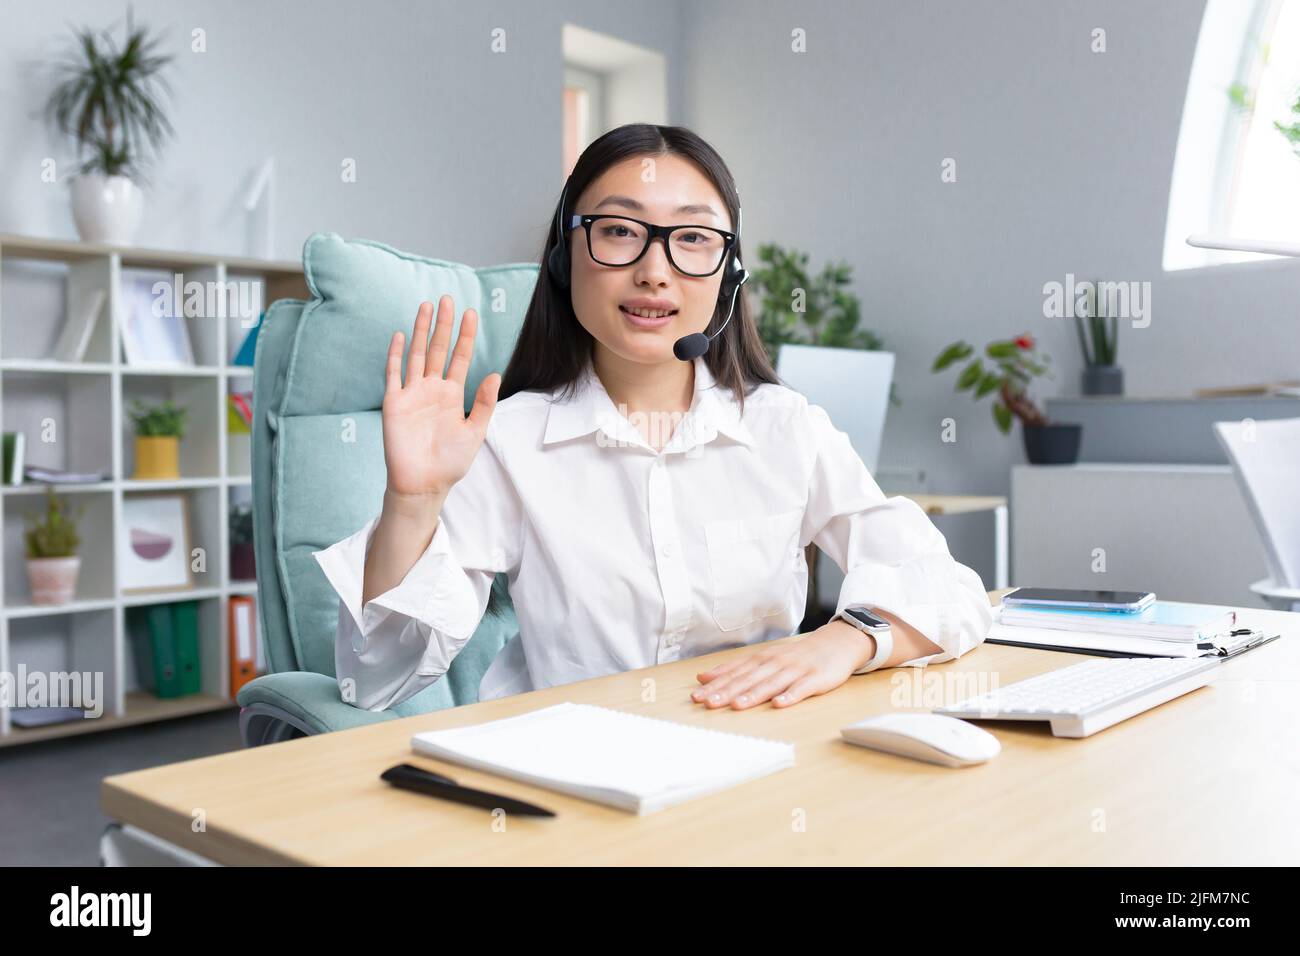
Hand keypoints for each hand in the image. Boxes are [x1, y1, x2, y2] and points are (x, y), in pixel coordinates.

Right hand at [382, 296, 498, 498]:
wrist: (424, 483)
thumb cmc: (450, 462)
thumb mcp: (475, 432)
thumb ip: (484, 404)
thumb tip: (495, 374)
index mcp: (452, 394)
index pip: (460, 358)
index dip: (466, 336)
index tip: (472, 313)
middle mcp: (432, 389)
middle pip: (438, 349)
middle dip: (443, 325)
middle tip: (448, 299)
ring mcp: (412, 393)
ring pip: (416, 355)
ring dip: (421, 331)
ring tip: (427, 306)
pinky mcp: (394, 402)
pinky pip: (393, 374)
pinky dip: (396, 355)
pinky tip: (401, 335)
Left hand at [691, 624, 874, 708]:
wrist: (835, 644)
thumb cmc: (795, 657)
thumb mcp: (763, 658)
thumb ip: (735, 668)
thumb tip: (703, 677)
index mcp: (761, 659)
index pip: (734, 673)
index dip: (715, 685)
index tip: (696, 696)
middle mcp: (775, 663)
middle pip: (748, 679)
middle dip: (727, 691)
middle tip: (709, 703)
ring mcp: (795, 670)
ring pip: (771, 683)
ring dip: (753, 695)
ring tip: (737, 705)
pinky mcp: (815, 679)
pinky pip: (801, 689)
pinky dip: (790, 696)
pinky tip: (779, 704)